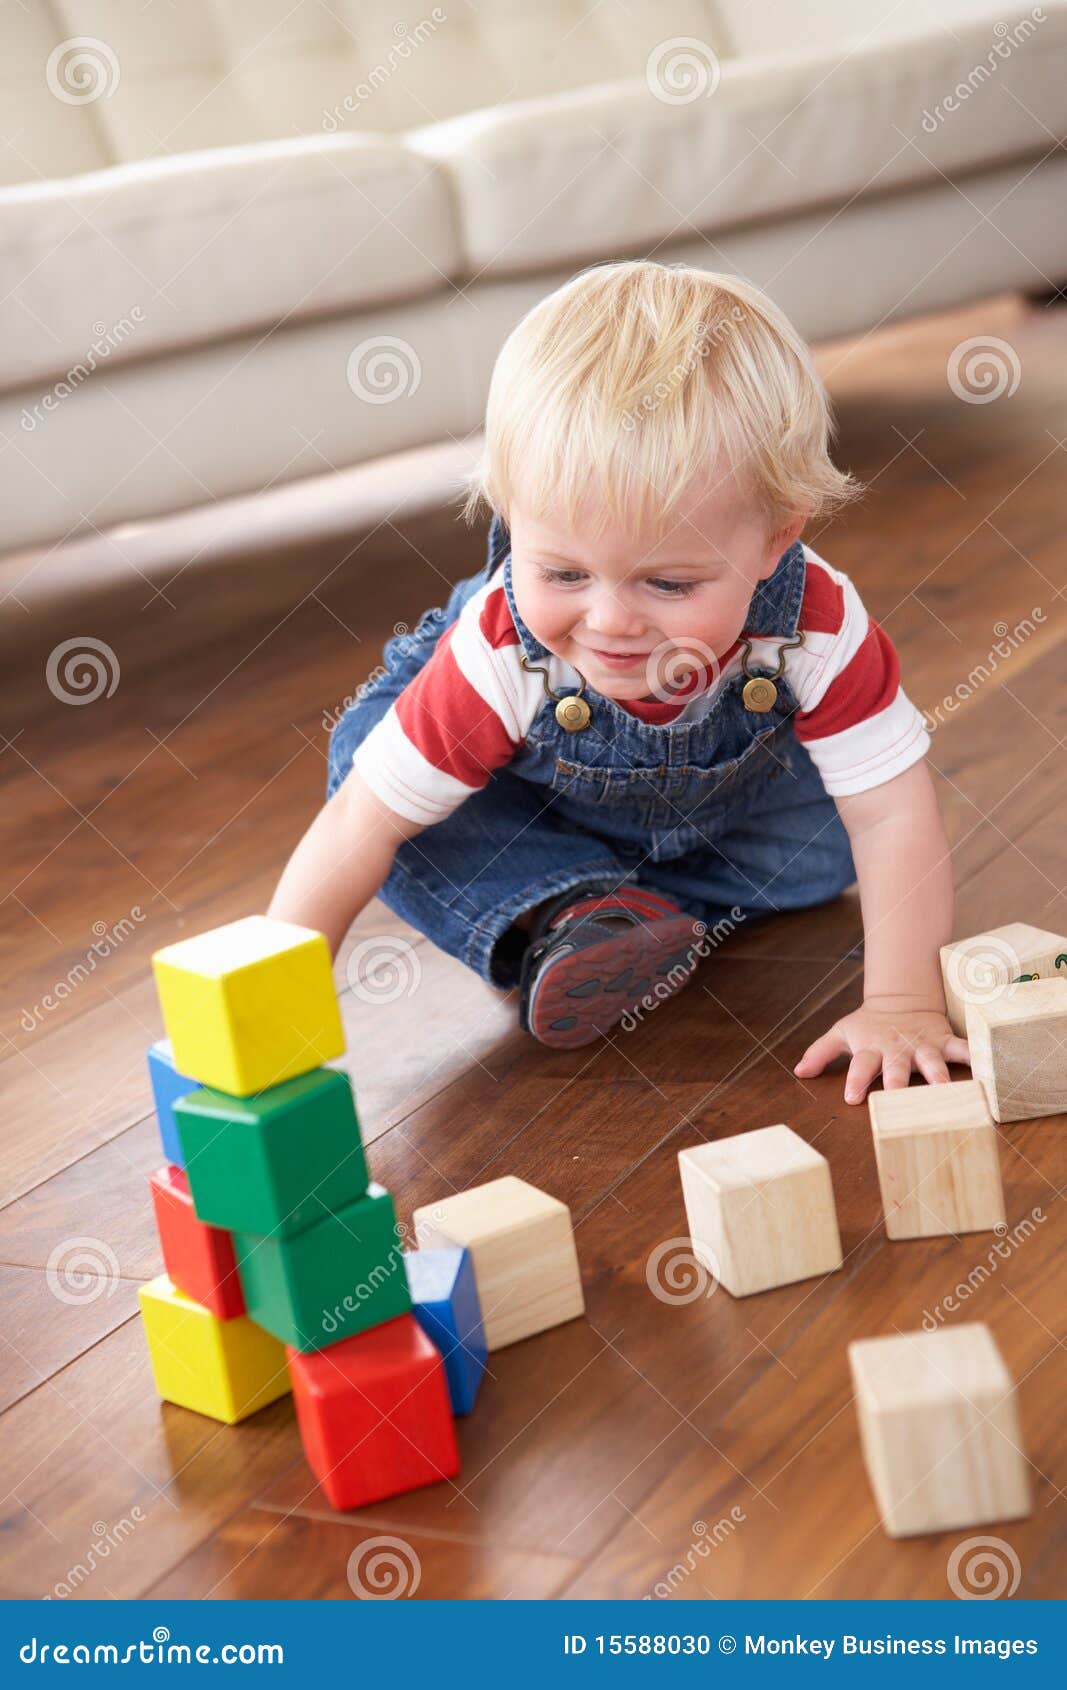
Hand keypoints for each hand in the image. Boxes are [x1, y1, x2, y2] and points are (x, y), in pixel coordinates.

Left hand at [793, 1001, 970, 1104]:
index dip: (855, 1080)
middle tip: (899, 1099)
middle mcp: (898, 1050)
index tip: (851, 1097)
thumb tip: (799, 1071)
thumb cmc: (869, 1025)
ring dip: (938, 1077)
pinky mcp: (944, 1041)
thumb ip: (821, 1052)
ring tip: (945, 1092)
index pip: (861, 1066)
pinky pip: (963, 1050)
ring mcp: (923, 1046)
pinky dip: (975, 1058)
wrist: (901, 999)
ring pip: (932, 1063)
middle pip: (897, 1068)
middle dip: (898, 1084)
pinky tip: (986, 1069)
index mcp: (872, 1049)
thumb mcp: (841, 1033)